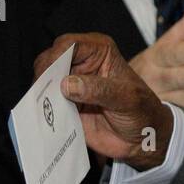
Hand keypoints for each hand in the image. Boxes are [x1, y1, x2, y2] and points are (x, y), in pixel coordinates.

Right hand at [33, 33, 171, 169]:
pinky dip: (42, 110)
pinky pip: (46, 103)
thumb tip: (67, 84)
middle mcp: (81, 63)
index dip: (55, 57)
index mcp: (99, 50)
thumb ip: (100, 90)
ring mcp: (71, 83)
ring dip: (41, 94)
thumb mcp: (127, 99)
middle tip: (44, 95)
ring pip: (44, 82)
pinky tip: (44, 118)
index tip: (49, 75)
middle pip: (50, 61)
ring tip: (43, 108)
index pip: (69, 44)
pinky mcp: (64, 103)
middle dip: (44, 76)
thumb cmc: (142, 112)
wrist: (142, 139)